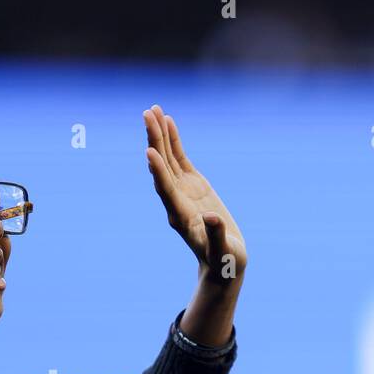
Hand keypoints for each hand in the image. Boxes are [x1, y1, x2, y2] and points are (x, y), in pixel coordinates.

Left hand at [144, 105, 246, 286]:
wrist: (223, 263)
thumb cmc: (225, 261)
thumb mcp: (224, 251)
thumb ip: (216, 235)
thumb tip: (212, 218)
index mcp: (180, 217)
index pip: (166, 190)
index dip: (158, 171)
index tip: (149, 151)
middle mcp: (175, 201)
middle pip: (161, 168)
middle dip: (155, 141)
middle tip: (147, 115)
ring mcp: (182, 191)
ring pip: (167, 159)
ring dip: (159, 135)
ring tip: (152, 110)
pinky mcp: (192, 185)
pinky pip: (179, 159)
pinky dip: (173, 141)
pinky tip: (167, 122)